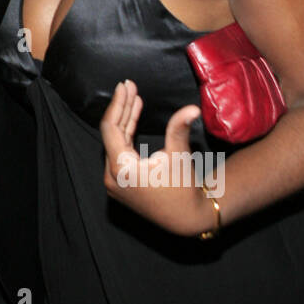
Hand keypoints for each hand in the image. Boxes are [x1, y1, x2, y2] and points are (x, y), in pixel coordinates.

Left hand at [100, 80, 216, 234]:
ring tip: (134, 98)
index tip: (125, 85)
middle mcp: (111, 176)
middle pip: (112, 134)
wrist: (187, 218)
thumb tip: (192, 108)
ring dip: (126, 121)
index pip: (111, 128)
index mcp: (121, 169)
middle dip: (123, 108)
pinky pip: (120, 153)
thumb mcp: (179, 156)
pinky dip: (127, 136)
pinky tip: (133, 117)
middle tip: (129, 86)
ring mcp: (114, 181)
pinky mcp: (121, 183)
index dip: (118, 104)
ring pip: (116, 143)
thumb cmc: (183, 189)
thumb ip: (179, 129)